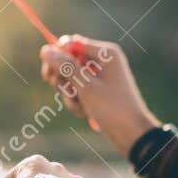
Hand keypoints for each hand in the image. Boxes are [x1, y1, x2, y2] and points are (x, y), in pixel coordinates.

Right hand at [39, 35, 159, 155]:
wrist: (132, 133)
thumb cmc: (112, 107)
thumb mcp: (85, 86)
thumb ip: (65, 67)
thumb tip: (45, 50)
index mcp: (104, 53)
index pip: (72, 44)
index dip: (57, 57)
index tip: (48, 75)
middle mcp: (103, 61)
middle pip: (69, 61)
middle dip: (63, 79)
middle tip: (62, 91)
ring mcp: (100, 76)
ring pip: (71, 79)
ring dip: (70, 94)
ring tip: (79, 107)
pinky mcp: (98, 90)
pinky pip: (79, 90)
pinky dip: (77, 101)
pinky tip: (85, 113)